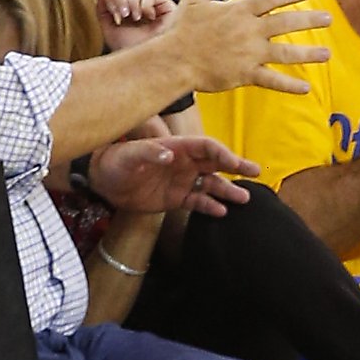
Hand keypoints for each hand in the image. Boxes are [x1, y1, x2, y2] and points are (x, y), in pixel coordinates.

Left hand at [87, 135, 257, 216]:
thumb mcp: (129, 155)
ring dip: (227, 190)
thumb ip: (148, 152)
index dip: (222, 153)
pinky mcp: (176, 198)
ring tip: (245, 198)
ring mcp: (181, 180)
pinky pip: (198, 201)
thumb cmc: (115, 162)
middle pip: (215, 163)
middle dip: (236, 166)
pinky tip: (223, 212)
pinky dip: (211, 206)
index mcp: (176, 147)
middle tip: (256, 171)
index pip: (206, 147)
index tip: (235, 162)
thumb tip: (169, 154)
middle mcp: (183, 162)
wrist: (104, 181)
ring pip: (211, 184)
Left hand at [97, 0, 175, 52]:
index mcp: (127, 7)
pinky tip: (149, 18)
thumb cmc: (132, 53)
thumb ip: (102, 11)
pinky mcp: (168, 5)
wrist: (147, 67)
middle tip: (123, 14)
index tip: (114, 13)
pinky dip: (144, 4)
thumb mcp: (110, 31)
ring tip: (135, 17)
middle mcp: (141, 2)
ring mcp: (154, 3)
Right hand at [156, 0, 330, 94]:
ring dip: (308, 53)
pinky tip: (306, 87)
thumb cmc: (182, 30)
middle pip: (286, 23)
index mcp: (238, 11)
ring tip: (327, 54)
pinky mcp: (246, 74)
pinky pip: (272, 80)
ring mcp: (250, 54)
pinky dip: (289, 85)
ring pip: (286, 53)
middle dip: (310, 21)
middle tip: (328, 19)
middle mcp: (249, 31)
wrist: (174, 60)